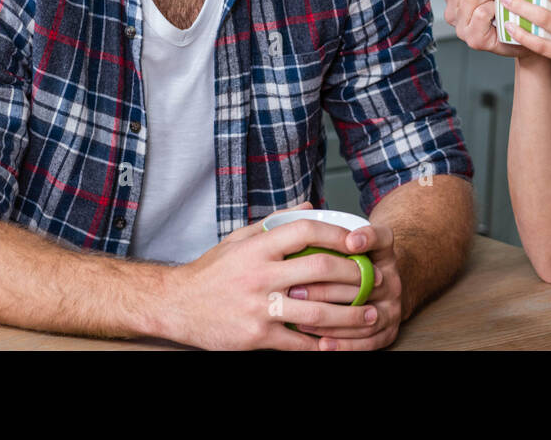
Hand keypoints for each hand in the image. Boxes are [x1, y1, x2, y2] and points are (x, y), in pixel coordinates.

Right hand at [163, 203, 382, 349]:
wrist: (174, 305)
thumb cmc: (211, 271)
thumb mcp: (239, 239)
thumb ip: (276, 222)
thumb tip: (312, 205)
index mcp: (257, 247)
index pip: (306, 230)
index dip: (338, 233)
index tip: (359, 241)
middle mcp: (260, 275)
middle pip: (320, 269)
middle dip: (355, 275)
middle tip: (375, 279)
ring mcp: (258, 308)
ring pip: (317, 311)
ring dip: (351, 315)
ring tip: (372, 315)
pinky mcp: (256, 337)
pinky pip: (299, 342)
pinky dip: (324, 344)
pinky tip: (341, 342)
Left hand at [285, 220, 402, 350]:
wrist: (385, 290)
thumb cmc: (353, 265)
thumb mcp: (349, 242)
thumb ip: (328, 228)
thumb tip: (303, 208)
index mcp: (382, 251)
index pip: (381, 238)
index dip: (368, 238)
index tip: (350, 241)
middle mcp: (391, 277)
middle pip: (363, 282)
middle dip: (326, 288)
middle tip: (294, 291)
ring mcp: (392, 305)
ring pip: (363, 315)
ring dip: (329, 319)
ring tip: (299, 320)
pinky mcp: (389, 330)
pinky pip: (368, 341)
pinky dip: (344, 344)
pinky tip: (322, 344)